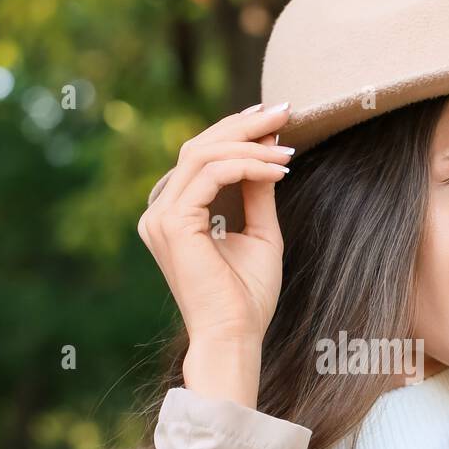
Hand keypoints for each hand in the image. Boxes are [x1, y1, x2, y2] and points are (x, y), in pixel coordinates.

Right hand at [139, 102, 293, 406]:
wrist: (235, 337)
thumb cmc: (247, 298)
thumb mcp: (260, 233)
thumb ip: (258, 192)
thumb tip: (269, 149)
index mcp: (174, 214)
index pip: (201, 157)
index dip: (238, 133)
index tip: (277, 122)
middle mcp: (160, 211)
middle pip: (199, 146)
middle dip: (244, 125)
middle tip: (285, 111)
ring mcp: (161, 216)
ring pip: (204, 154)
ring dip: (251, 144)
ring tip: (288, 147)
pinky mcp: (173, 223)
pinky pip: (212, 175)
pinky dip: (248, 165)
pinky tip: (279, 170)